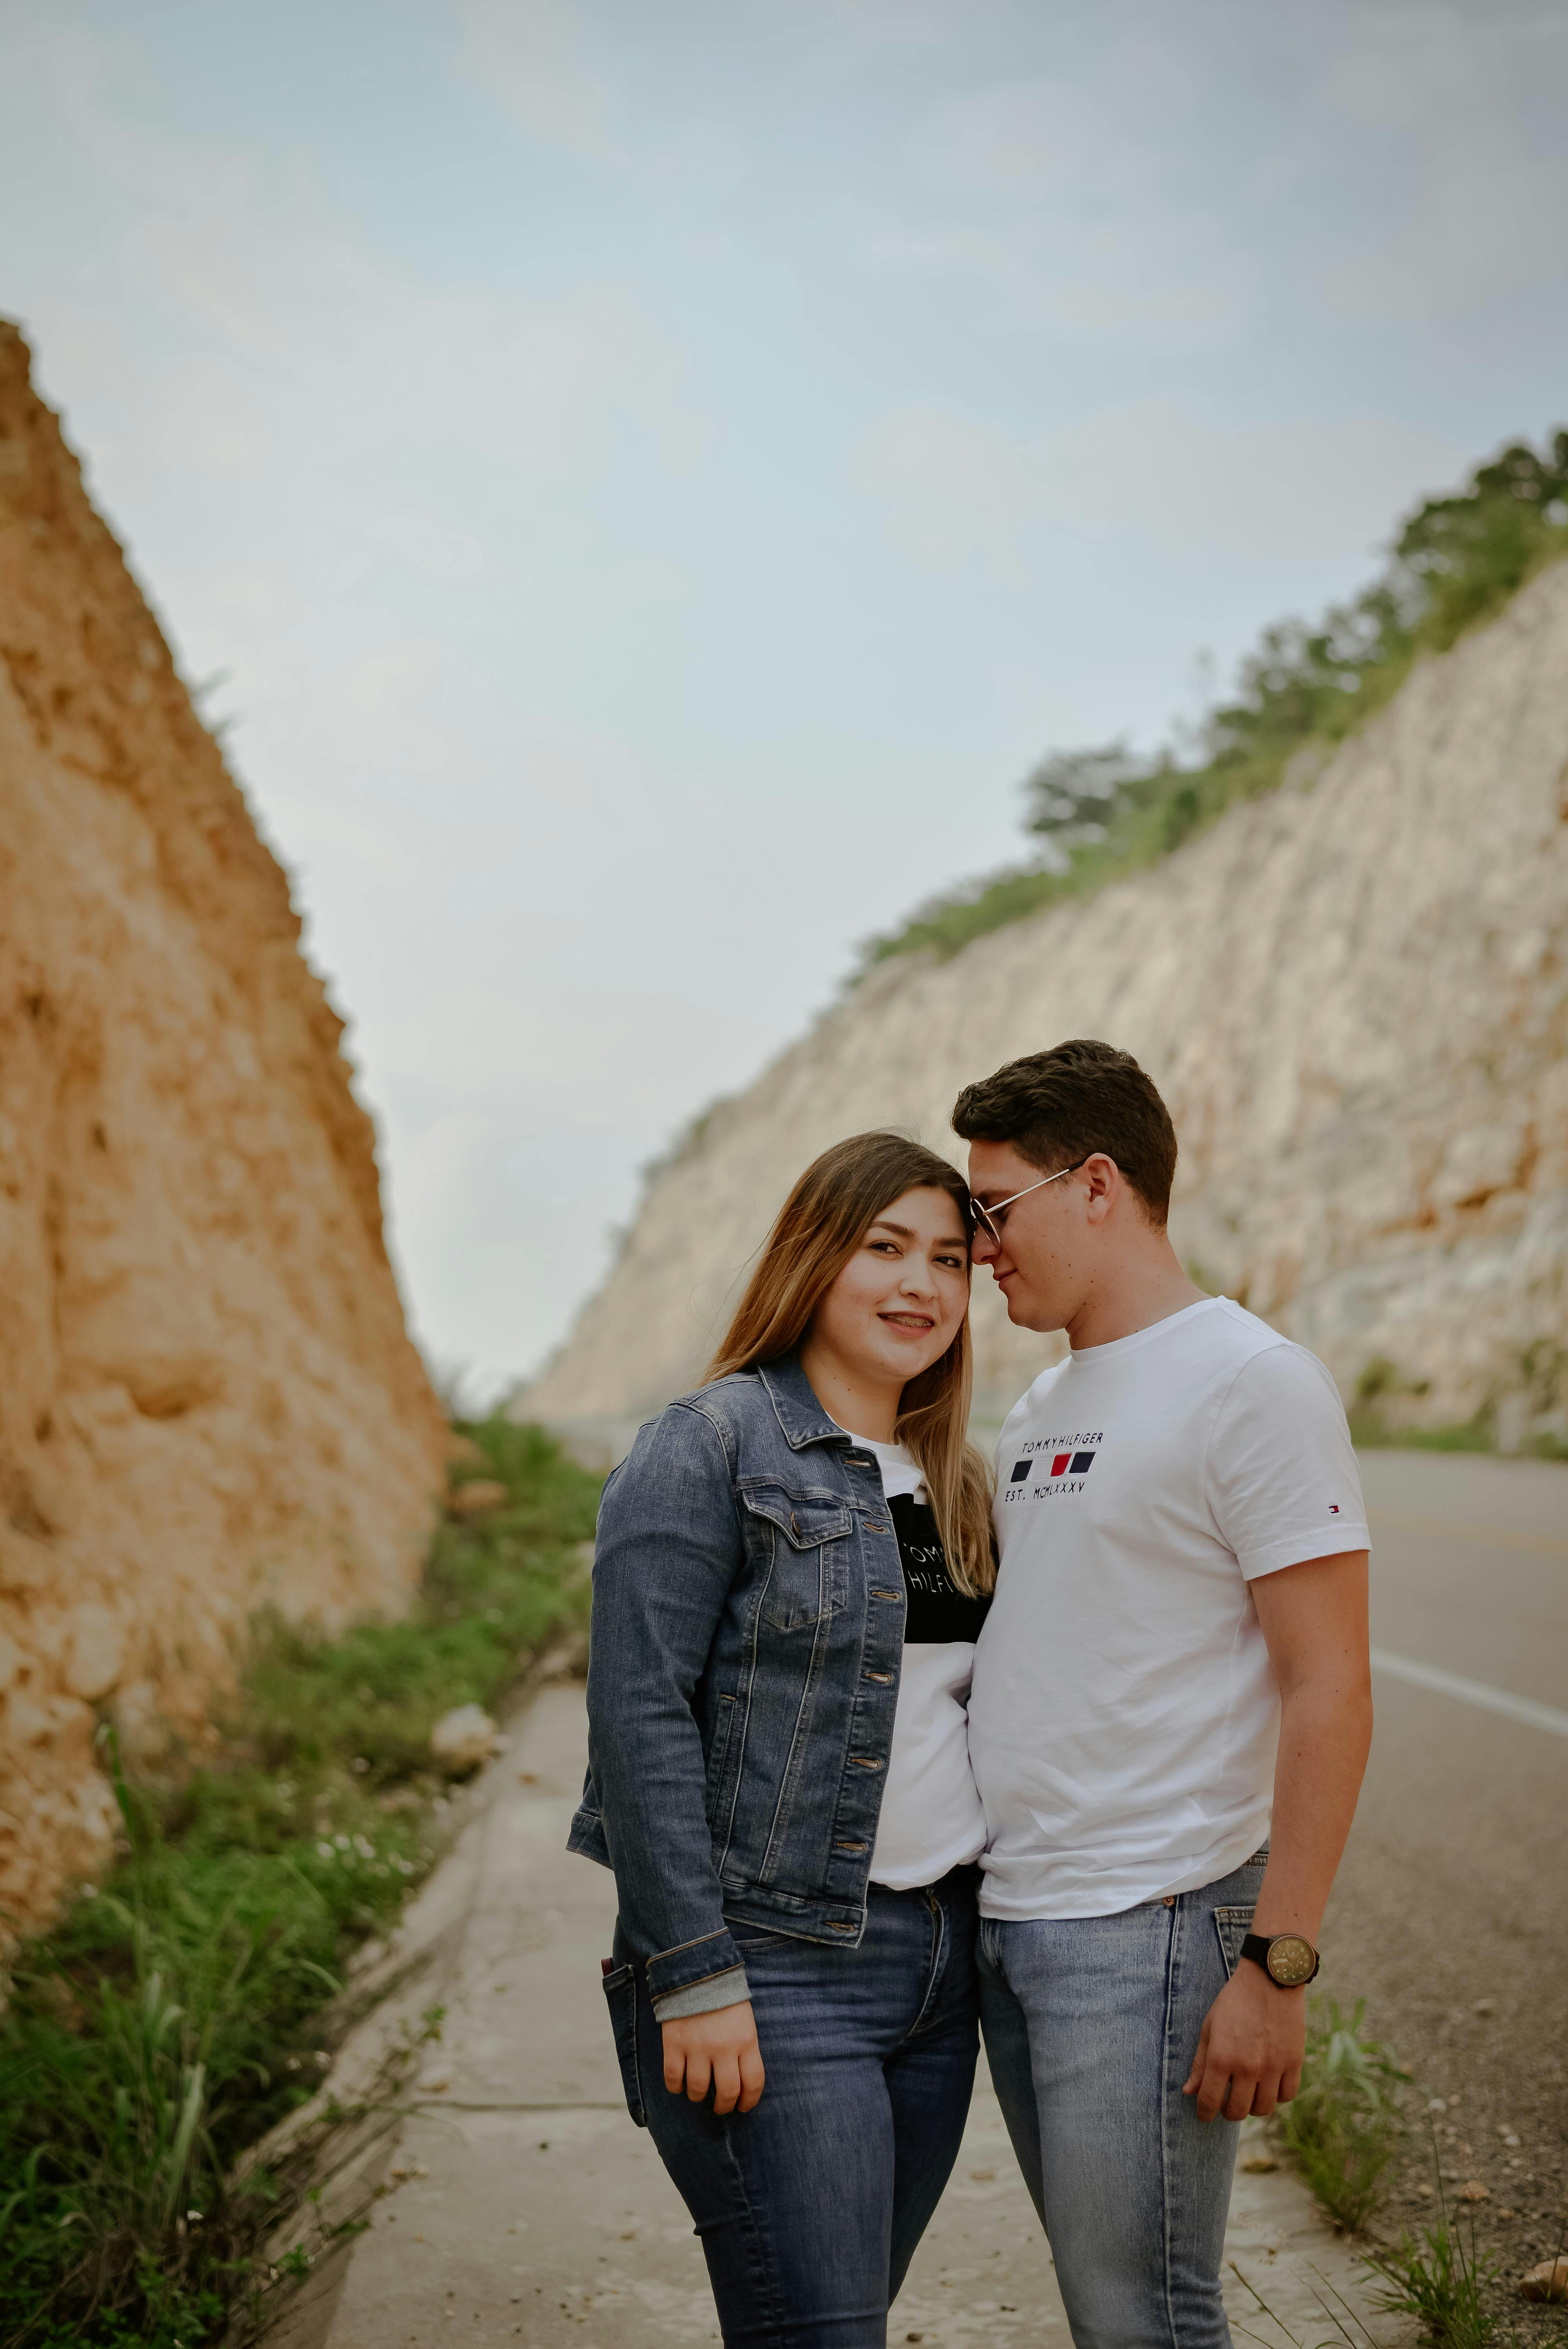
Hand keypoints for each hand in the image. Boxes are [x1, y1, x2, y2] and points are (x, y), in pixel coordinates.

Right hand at [661, 2000, 764, 2114]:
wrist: (697, 1971)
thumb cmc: (725, 2000)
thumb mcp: (745, 2022)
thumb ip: (745, 2050)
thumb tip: (742, 2085)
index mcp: (746, 2040)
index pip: (754, 2082)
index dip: (749, 2101)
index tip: (743, 2106)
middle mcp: (723, 2046)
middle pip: (727, 2092)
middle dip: (724, 2105)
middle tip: (721, 2105)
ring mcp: (697, 2045)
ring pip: (698, 2089)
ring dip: (698, 2096)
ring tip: (698, 2092)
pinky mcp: (674, 2042)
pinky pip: (672, 2078)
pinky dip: (676, 2087)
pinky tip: (679, 2084)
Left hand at [1183, 1963, 1304, 2121]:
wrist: (1270, 1980)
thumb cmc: (1234, 2001)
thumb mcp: (1209, 2027)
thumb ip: (1200, 2062)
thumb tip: (1189, 2092)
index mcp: (1221, 2058)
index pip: (1210, 2101)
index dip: (1204, 2113)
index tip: (1204, 2115)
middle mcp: (1247, 2068)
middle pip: (1238, 2111)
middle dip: (1228, 2112)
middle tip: (1227, 2103)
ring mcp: (1273, 2067)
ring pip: (1264, 2108)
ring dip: (1253, 2106)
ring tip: (1248, 2094)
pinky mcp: (1294, 2062)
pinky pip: (1287, 2095)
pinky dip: (1277, 2096)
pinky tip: (1269, 2085)